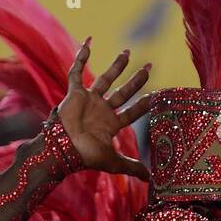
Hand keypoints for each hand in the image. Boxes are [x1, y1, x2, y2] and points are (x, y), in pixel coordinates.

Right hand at [57, 39, 151, 179]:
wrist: (64, 148)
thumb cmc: (87, 155)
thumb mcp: (114, 162)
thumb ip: (132, 166)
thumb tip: (151, 179)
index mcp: (111, 124)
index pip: (132, 111)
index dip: (144, 104)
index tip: (157, 95)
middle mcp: (102, 110)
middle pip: (123, 91)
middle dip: (136, 79)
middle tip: (149, 67)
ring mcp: (89, 100)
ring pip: (105, 78)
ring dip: (116, 66)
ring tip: (127, 52)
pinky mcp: (75, 93)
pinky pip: (76, 72)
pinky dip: (80, 57)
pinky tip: (88, 42)